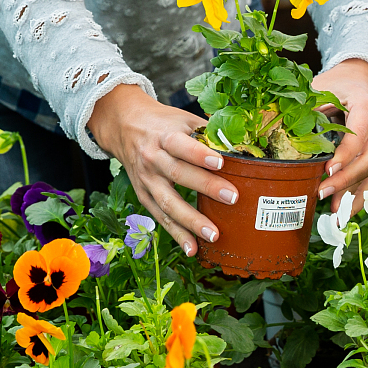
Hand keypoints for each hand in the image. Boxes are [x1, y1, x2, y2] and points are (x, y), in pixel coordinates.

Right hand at [87, 83, 236, 257]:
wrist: (125, 126)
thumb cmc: (164, 123)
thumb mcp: (183, 118)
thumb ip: (208, 132)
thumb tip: (242, 145)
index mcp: (164, 136)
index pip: (181, 145)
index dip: (199, 154)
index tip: (220, 162)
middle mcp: (152, 159)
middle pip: (178, 174)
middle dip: (206, 186)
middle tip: (232, 197)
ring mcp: (147, 180)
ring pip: (168, 203)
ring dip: (191, 221)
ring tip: (214, 234)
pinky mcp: (144, 196)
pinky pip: (161, 218)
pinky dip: (177, 235)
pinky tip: (192, 249)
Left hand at [313, 57, 367, 212]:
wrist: (362, 81)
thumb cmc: (337, 84)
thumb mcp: (321, 87)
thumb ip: (305, 105)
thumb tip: (272, 124)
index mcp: (366, 107)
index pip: (357, 136)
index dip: (344, 155)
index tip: (326, 170)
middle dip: (347, 180)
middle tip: (323, 193)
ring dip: (354, 195)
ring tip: (334, 214)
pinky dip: (358, 195)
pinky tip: (344, 210)